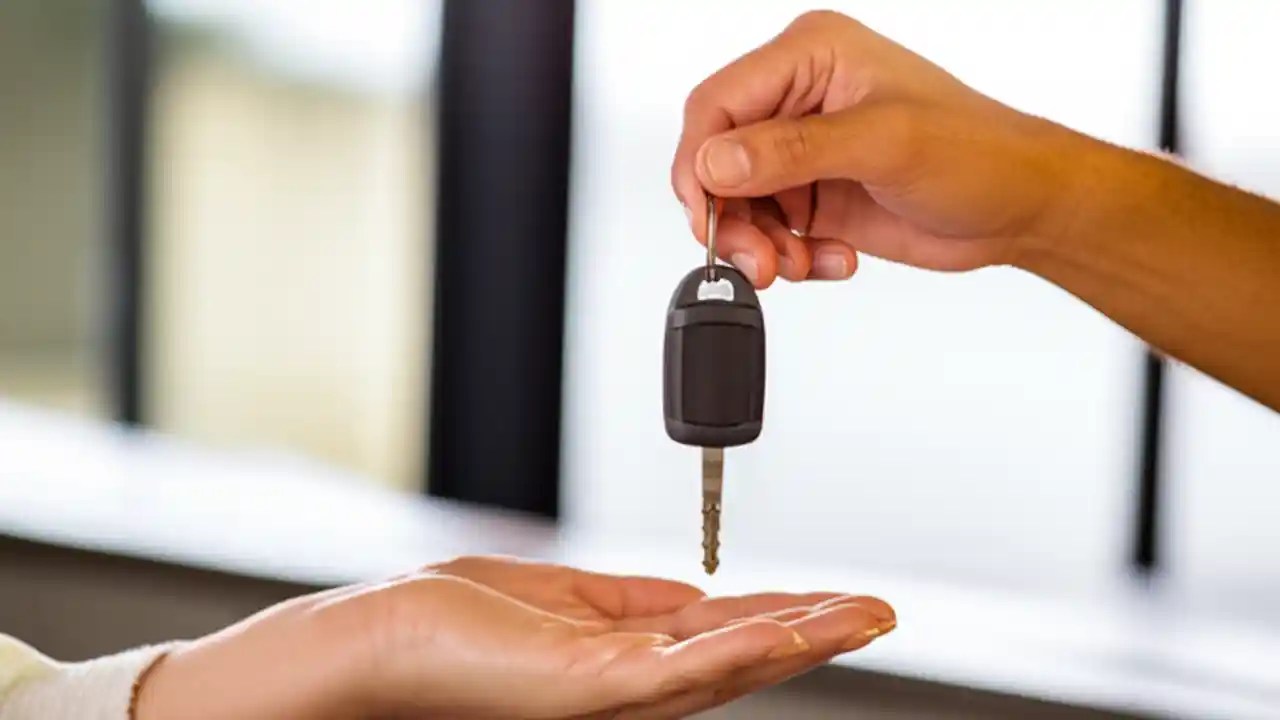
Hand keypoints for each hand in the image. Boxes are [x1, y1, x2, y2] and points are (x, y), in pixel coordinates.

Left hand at [135, 556, 894, 718]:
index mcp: (621, 654)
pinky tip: (794, 622)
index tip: (838, 597)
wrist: (377, 641)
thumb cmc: (446, 619)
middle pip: (741, 658)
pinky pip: (687, 666)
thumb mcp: (561, 594)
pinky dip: (748, 643)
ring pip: (730, 667)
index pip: (722, 636)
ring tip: (863, 615)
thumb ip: (628, 597)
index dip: (786, 616)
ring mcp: (616, 694)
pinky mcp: (595, 690)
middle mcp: (630, 685)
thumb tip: (693, 591)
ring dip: (802, 638)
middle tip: (881, 610)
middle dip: (815, 633)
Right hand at [672, 10, 1098, 286]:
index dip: (701, 163)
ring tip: (797, 265)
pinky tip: (832, 260)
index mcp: (810, 56)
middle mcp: (798, 100)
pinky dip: (788, 258)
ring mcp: (803, 152)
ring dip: (759, 246)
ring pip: (737, 206)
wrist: (1020, 207)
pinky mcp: (814, 197)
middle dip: (731, 218)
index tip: (709, 215)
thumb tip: (716, 162)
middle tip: (759, 260)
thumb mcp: (885, 143)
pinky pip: (768, 234)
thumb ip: (793, 151)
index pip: (717, 105)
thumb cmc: (978, 152)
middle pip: (717, 162)